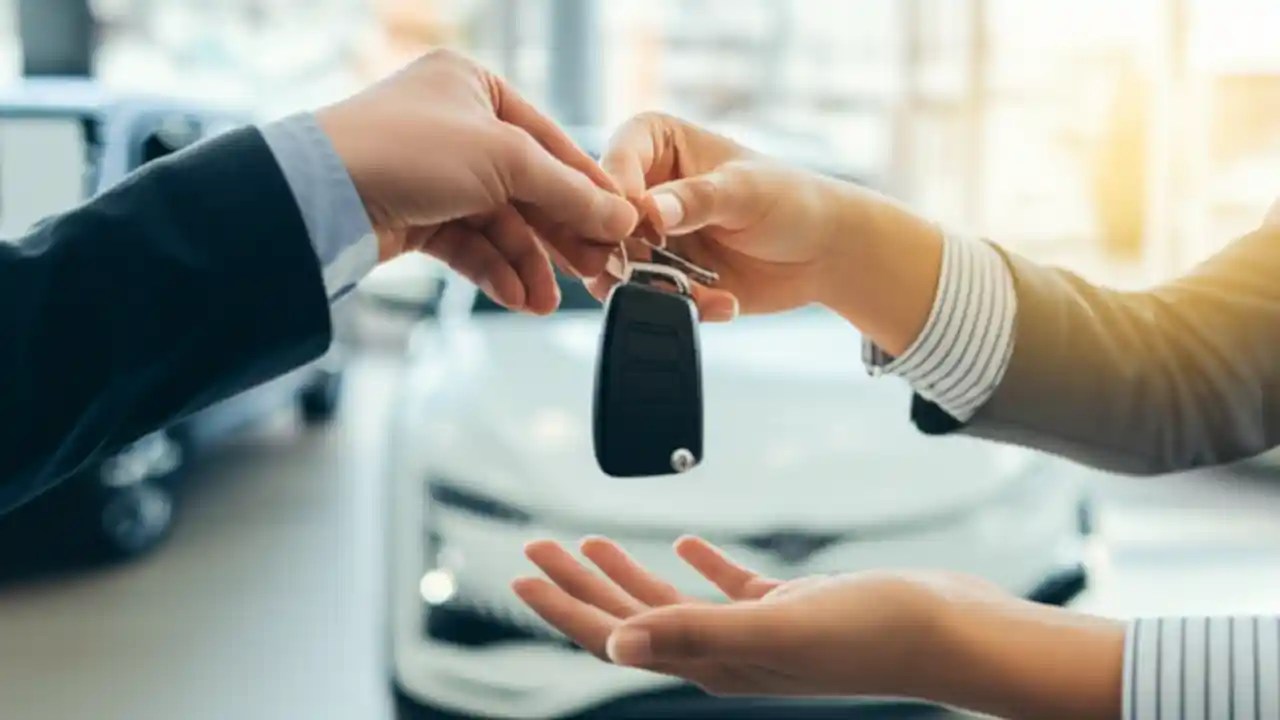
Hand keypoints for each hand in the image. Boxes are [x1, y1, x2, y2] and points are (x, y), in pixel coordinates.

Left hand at [318, 50, 637, 314]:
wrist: (319, 195)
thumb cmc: (403, 150)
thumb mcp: (504, 160)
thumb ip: (568, 191)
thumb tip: (620, 216)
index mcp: (476, 87)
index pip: (550, 143)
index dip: (588, 189)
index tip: (623, 226)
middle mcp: (456, 125)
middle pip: (528, 188)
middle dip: (559, 236)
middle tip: (595, 271)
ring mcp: (434, 172)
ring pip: (499, 225)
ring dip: (527, 265)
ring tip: (546, 300)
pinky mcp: (415, 215)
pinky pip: (469, 245)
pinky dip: (493, 271)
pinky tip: (515, 296)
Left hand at [513, 536, 1124, 719]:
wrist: (951, 633)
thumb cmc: (872, 634)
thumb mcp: (776, 628)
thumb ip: (693, 631)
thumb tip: (615, 643)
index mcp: (712, 660)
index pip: (615, 635)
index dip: (564, 607)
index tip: (518, 573)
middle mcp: (726, 651)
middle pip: (631, 617)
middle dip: (579, 585)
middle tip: (536, 547)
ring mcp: (759, 632)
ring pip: (673, 601)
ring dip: (628, 572)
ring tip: (590, 540)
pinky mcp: (791, 607)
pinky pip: (731, 586)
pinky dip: (701, 564)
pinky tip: (685, 542)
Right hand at [597, 113, 942, 352]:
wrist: (822, 253)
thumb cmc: (791, 200)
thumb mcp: (746, 191)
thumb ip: (697, 199)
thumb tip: (650, 211)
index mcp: (655, 141)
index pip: (615, 159)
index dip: (614, 192)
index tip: (631, 222)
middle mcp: (643, 187)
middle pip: (601, 219)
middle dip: (623, 250)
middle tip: (652, 268)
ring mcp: (647, 236)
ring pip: (612, 266)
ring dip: (650, 286)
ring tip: (696, 292)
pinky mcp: (659, 276)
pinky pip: (645, 297)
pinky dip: (680, 305)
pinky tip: (723, 302)